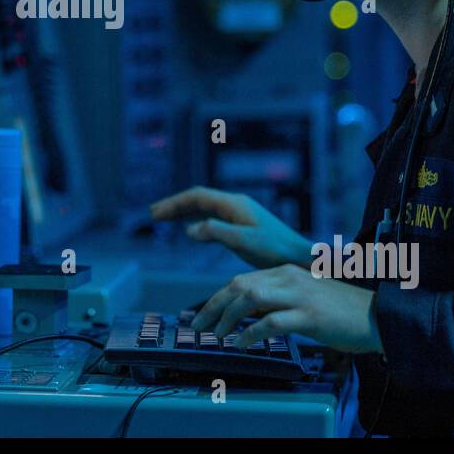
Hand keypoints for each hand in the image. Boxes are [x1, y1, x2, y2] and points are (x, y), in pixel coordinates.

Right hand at [150, 186, 313, 268]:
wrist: (299, 256)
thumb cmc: (275, 250)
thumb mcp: (243, 242)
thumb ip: (215, 233)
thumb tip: (189, 230)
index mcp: (234, 204)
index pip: (197, 197)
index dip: (174, 203)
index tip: (156, 213)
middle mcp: (235, 204)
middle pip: (198, 199)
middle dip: (175, 206)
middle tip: (154, 215)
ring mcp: (240, 213)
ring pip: (205, 207)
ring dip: (184, 212)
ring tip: (165, 219)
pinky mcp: (243, 224)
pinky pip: (213, 216)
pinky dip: (197, 219)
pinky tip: (191, 229)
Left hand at [190, 264, 383, 354]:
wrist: (377, 316)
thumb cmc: (339, 311)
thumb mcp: (302, 298)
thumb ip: (275, 300)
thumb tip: (243, 315)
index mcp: (285, 271)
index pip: (241, 280)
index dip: (218, 299)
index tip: (202, 316)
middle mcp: (289, 277)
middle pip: (239, 286)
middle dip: (213, 307)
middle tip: (199, 327)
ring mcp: (300, 295)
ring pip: (250, 298)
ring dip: (228, 318)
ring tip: (218, 335)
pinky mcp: (310, 315)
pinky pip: (271, 322)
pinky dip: (251, 333)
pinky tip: (242, 344)